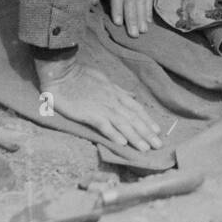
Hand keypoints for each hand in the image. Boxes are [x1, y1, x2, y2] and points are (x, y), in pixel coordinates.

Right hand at [35, 53, 162, 150]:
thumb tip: (131, 95)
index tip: (157, 131)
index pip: (136, 108)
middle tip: (159, 145)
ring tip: (145, 148)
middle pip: (133, 118)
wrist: (62, 72)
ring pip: (123, 123)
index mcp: (116, 94)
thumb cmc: (80, 75)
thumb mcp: (104, 80)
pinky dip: (113, 134)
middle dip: (147, 133)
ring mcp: (101, 107)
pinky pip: (104, 125)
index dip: (147, 120)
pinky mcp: (88, 113)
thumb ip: (118, 90)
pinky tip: (122, 144)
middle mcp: (112, 101)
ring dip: (135, 137)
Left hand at [91, 0, 153, 36]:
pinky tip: (149, 21)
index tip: (117, 23)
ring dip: (143, 16)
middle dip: (133, 18)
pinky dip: (148, 9)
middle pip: (131, 1)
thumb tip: (94, 1)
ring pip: (141, 0)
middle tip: (134, 34)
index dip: (117, 9)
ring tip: (143, 30)